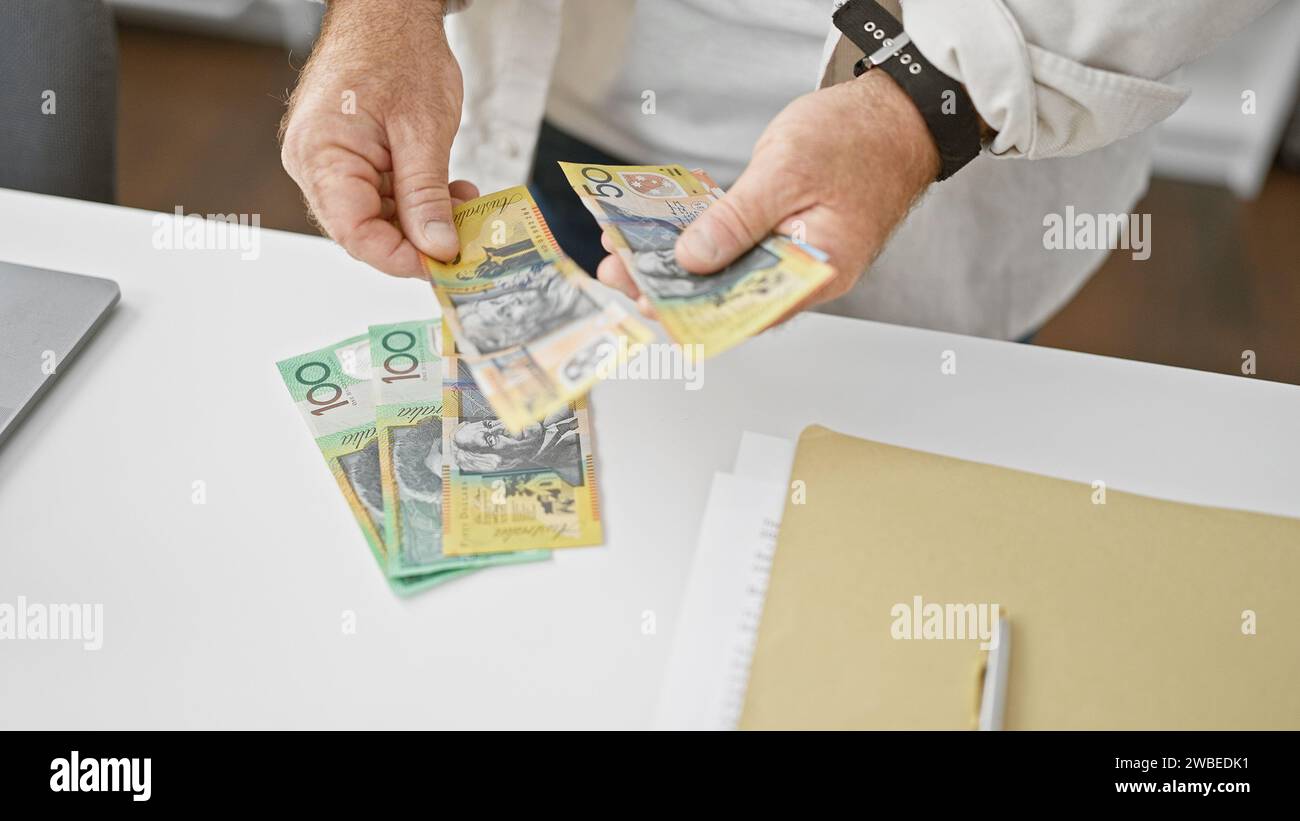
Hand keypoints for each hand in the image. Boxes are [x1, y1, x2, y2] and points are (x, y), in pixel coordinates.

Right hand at [280, 0, 476, 277]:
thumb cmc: (397, 52)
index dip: (399, 258)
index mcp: (322, 155)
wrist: (387, 11)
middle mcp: (313, 163)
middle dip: (416, 238)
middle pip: (363, 229)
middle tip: (463, 236)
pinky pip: (377, 194)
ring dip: (421, 218)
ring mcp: (326, 159)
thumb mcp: (424, 131)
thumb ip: (427, 195)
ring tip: (464, 202)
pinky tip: (447, 191)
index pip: (354, 234)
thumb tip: (436, 248)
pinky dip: (414, 199)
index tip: (442, 264)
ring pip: (375, 215)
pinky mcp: (345, 155)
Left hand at [597, 71, 939, 318]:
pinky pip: (741, 250)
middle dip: (673, 289)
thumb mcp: (786, 171)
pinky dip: (707, 242)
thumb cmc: (860, 137)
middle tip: (623, 275)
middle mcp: (806, 276)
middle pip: (730, 297)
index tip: (644, 305)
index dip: (688, 314)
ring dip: (684, 266)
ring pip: (731, 274)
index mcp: (816, 273)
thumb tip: (694, 259)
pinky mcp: (788, 236)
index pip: (742, 312)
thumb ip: (737, 220)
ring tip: (634, 256)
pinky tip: (671, 236)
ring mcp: (798, 257)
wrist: (897, 112)